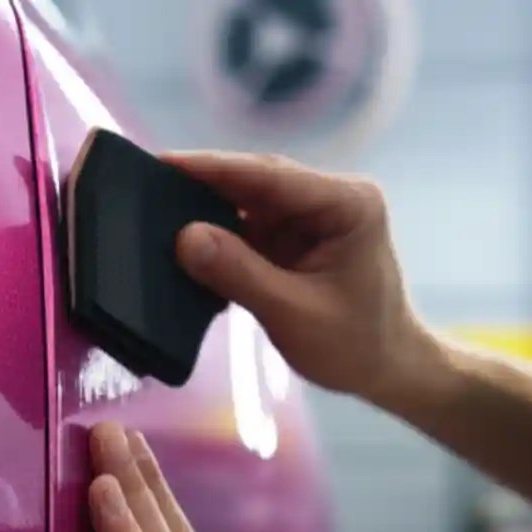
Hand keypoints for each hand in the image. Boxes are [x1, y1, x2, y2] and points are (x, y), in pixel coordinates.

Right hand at [167, 152, 434, 402]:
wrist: (387, 369)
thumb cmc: (355, 345)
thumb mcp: (294, 314)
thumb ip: (240, 274)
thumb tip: (185, 237)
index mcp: (347, 203)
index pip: (270, 175)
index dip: (213, 167)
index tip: (162, 161)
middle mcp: (329, 198)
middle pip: (254, 181)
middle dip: (201, 183)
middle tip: (144, 180)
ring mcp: (310, 216)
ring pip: (245, 201)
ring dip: (204, 210)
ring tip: (152, 208)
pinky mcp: (293, 237)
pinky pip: (246, 226)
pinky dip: (216, 236)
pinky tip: (181, 240)